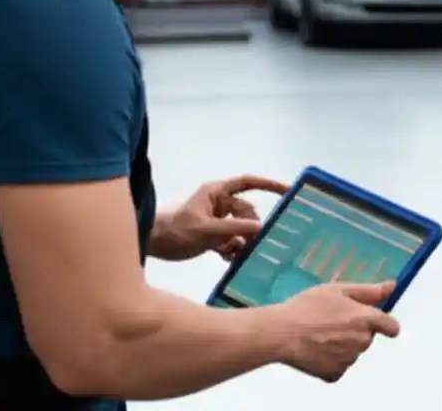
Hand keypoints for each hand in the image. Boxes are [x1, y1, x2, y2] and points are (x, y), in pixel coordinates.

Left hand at [149, 175, 289, 261]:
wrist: (153, 245)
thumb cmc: (175, 230)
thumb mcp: (206, 229)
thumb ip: (233, 228)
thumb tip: (261, 228)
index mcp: (217, 193)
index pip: (248, 183)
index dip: (268, 184)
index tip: (288, 191)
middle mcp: (219, 204)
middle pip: (247, 212)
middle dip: (251, 228)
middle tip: (253, 244)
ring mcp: (217, 220)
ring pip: (241, 229)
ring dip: (242, 242)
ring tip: (237, 254)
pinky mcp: (213, 236)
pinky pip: (232, 240)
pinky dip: (233, 250)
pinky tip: (229, 259)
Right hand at [275, 282, 401, 381]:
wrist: (282, 332)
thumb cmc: (308, 307)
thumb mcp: (338, 289)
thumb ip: (368, 290)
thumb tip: (391, 286)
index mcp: (365, 319)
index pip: (391, 327)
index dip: (386, 324)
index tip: (378, 323)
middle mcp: (361, 341)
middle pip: (367, 337)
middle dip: (355, 329)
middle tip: (331, 320)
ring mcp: (349, 360)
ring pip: (352, 351)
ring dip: (342, 344)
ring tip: (319, 333)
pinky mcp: (334, 373)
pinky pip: (338, 366)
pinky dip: (330, 359)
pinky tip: (316, 348)